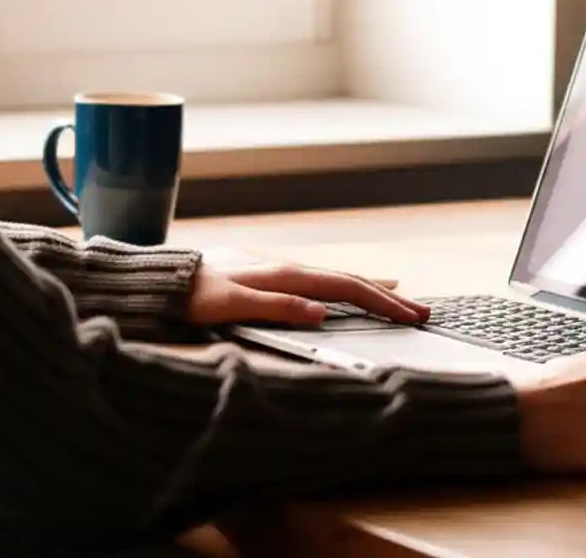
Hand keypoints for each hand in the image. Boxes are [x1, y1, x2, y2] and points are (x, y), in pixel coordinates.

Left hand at [186, 262, 429, 326]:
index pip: (347, 288)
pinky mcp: (275, 280)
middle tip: (422, 311)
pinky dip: (348, 287)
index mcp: (287, 276)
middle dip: (388, 298)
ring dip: (372, 290)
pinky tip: (350, 289)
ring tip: (399, 296)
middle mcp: (290, 270)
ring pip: (339, 280)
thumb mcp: (231, 305)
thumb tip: (321, 311)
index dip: (383, 302)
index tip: (412, 315)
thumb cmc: (193, 296)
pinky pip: (324, 282)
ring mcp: (284, 273)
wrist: (163, 281)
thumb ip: (276, 307)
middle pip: (350, 282)